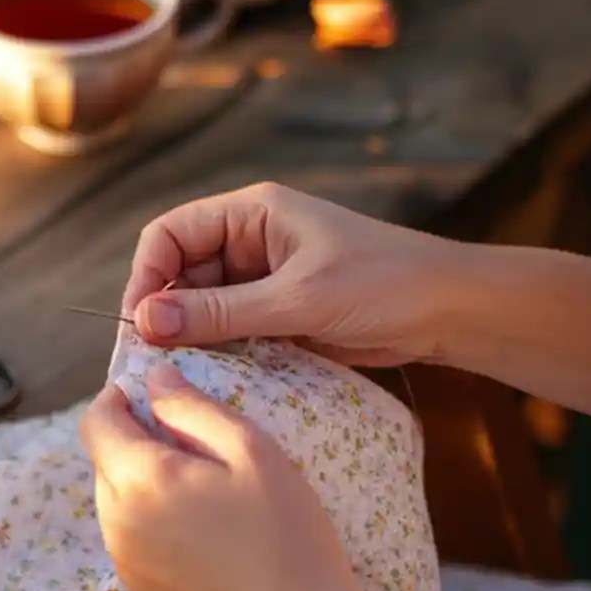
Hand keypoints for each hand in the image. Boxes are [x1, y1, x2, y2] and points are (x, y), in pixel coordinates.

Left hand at [80, 365, 388, 590]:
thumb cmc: (286, 537)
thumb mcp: (251, 451)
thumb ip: (193, 407)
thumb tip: (154, 378)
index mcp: (140, 480)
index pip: (95, 421)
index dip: (118, 397)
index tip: (152, 394)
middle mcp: (117, 522)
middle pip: (105, 459)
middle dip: (138, 439)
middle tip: (196, 442)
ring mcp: (125, 561)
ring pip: (117, 497)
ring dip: (146, 479)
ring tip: (206, 487)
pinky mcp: (140, 589)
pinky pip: (131, 534)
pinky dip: (154, 517)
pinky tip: (204, 527)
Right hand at [123, 182, 462, 365]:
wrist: (452, 312)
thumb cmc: (384, 285)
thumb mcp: (296, 300)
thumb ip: (219, 313)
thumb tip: (145, 321)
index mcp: (251, 214)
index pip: (170, 234)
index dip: (146, 276)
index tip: (138, 326)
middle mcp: (250, 241)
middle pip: (180, 273)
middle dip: (166, 313)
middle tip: (156, 362)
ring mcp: (264, 278)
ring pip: (202, 306)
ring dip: (193, 337)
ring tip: (187, 373)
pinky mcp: (279, 312)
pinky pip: (231, 330)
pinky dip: (220, 352)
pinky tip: (218, 377)